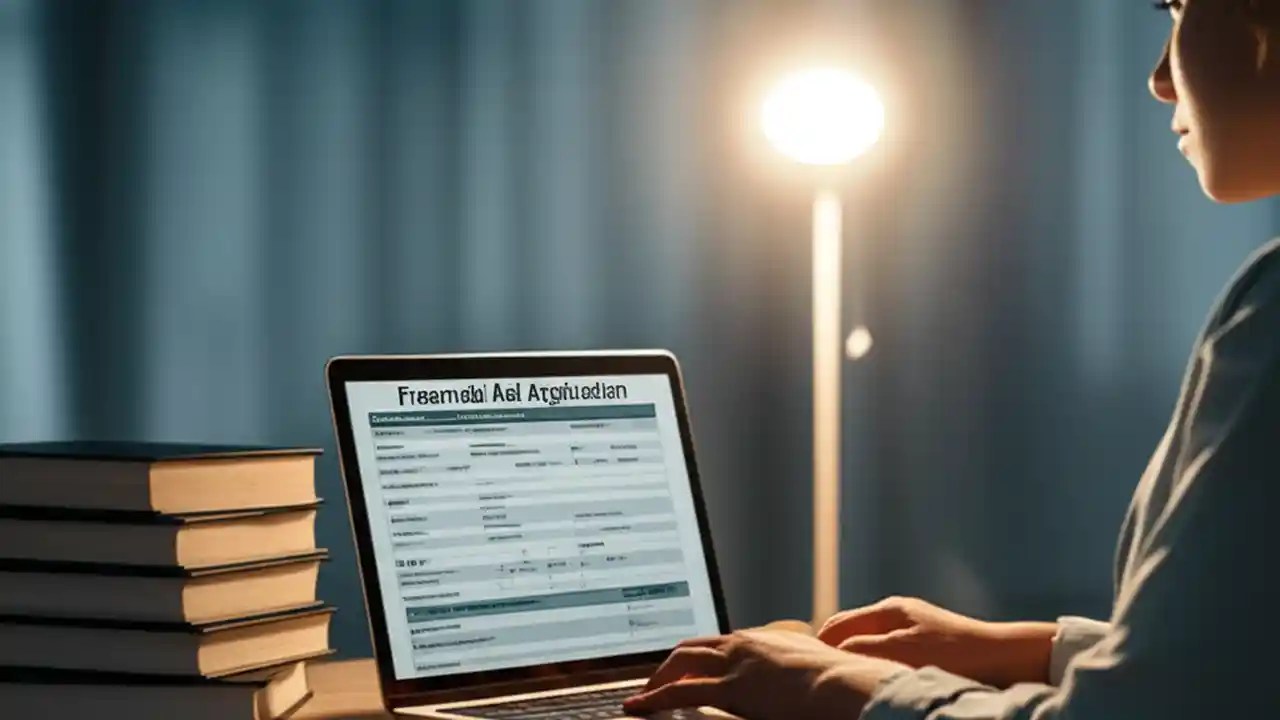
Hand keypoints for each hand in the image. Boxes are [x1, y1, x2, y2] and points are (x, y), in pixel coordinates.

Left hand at [623, 629, 908, 719]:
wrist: (845, 685)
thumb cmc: (842, 682)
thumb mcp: (819, 666)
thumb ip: (803, 665)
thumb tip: (811, 673)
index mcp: (764, 639)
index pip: (720, 644)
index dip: (699, 657)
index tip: (688, 669)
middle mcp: (745, 644)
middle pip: (694, 648)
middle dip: (671, 664)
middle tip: (656, 681)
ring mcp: (736, 663)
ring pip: (682, 663)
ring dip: (658, 679)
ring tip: (643, 695)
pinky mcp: (730, 687)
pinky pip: (681, 691)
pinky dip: (655, 698)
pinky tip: (640, 707)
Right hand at [816, 596, 1055, 687]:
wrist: (1007, 658)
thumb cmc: (954, 653)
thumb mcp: (899, 651)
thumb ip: (860, 647)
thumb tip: (830, 650)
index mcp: (887, 609)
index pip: (835, 626)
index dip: (817, 646)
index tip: (804, 667)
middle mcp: (898, 614)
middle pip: (851, 633)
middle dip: (834, 652)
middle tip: (822, 676)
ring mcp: (915, 629)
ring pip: (870, 646)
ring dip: (857, 662)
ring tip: (850, 682)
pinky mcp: (930, 647)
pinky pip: (889, 656)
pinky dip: (878, 667)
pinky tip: (881, 683)